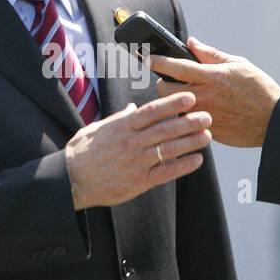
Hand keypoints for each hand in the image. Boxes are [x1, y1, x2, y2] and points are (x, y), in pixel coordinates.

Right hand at [64, 91, 210, 209]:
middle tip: (208, 115)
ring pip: (169, 149)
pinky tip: (196, 160)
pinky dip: (182, 166)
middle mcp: (131, 142)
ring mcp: (136, 162)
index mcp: (121, 127)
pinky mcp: (138, 181)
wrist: (71, 180)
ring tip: (207, 136)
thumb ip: (118, 118)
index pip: (152, 111)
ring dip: (190, 142)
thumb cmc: (81, 154)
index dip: (173, 104)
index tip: (190, 97)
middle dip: (189, 122)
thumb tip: (133, 109)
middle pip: (165, 129)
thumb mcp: (96, 129)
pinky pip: (165, 172)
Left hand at [148, 38, 279, 146]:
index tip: (149, 59)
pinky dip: (187, 116)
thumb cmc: (258, 89)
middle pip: (165, 90)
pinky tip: (196, 112)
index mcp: (211, 77)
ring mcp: (203, 115)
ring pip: (173, 108)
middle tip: (168, 81)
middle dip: (162, 84)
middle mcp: (204, 96)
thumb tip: (191, 43)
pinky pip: (187, 123)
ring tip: (185, 97)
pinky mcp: (206, 130)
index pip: (175, 67)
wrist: (273, 121)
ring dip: (174, 102)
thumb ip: (211, 54)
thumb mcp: (238, 65)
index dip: (158, 62)